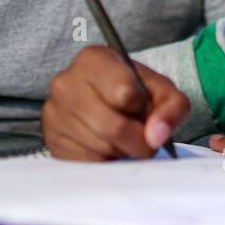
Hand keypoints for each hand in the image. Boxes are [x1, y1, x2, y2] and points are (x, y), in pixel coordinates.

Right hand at [43, 45, 189, 159]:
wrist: (104, 104)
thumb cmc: (135, 93)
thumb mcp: (162, 91)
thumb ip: (172, 107)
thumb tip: (156, 136)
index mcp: (93, 59)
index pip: (125, 92)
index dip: (143, 108)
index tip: (143, 107)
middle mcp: (66, 83)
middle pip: (115, 127)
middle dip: (139, 140)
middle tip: (144, 137)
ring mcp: (54, 114)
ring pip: (102, 148)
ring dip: (123, 151)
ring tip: (123, 138)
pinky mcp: (51, 142)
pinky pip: (88, 164)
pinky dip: (106, 162)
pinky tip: (106, 147)